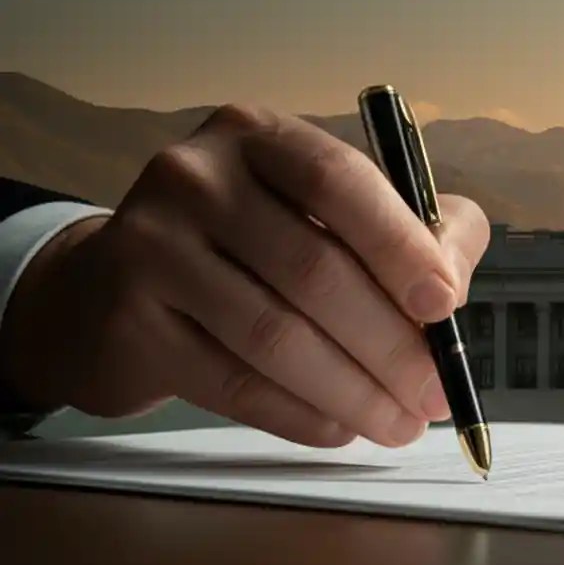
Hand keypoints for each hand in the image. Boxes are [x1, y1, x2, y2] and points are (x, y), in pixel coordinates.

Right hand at [0, 105, 489, 447]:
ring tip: (400, 423)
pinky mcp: (130, 322)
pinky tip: (341, 429)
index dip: (400, 245)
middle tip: (436, 392)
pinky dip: (301, 415)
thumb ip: (411, 231)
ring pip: (276, 336)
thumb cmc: (246, 248)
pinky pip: (234, 384)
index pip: (338, 181)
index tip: (447, 305)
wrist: (109, 290)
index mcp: (255, 134)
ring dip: (354, 393)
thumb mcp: (324, 214)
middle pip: (314, 270)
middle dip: (391, 344)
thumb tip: (452, 289)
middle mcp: (194, 177)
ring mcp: (151, 247)